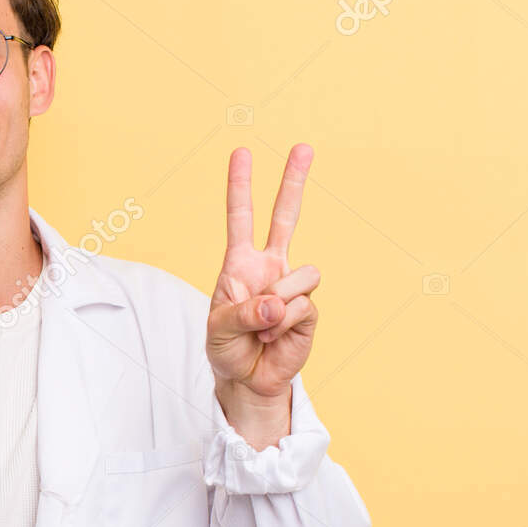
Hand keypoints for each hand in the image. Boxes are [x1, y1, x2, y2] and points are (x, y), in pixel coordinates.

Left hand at [207, 144, 321, 401]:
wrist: (248, 379)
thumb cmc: (227, 349)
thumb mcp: (219, 330)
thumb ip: (242, 313)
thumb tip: (277, 304)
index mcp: (241, 264)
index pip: (240, 218)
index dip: (240, 186)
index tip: (241, 152)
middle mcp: (269, 268)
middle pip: (285, 217)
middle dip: (293, 182)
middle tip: (303, 146)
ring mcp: (292, 287)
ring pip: (304, 274)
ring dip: (281, 300)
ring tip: (264, 325)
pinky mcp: (309, 311)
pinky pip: (302, 307)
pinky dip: (284, 326)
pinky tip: (273, 338)